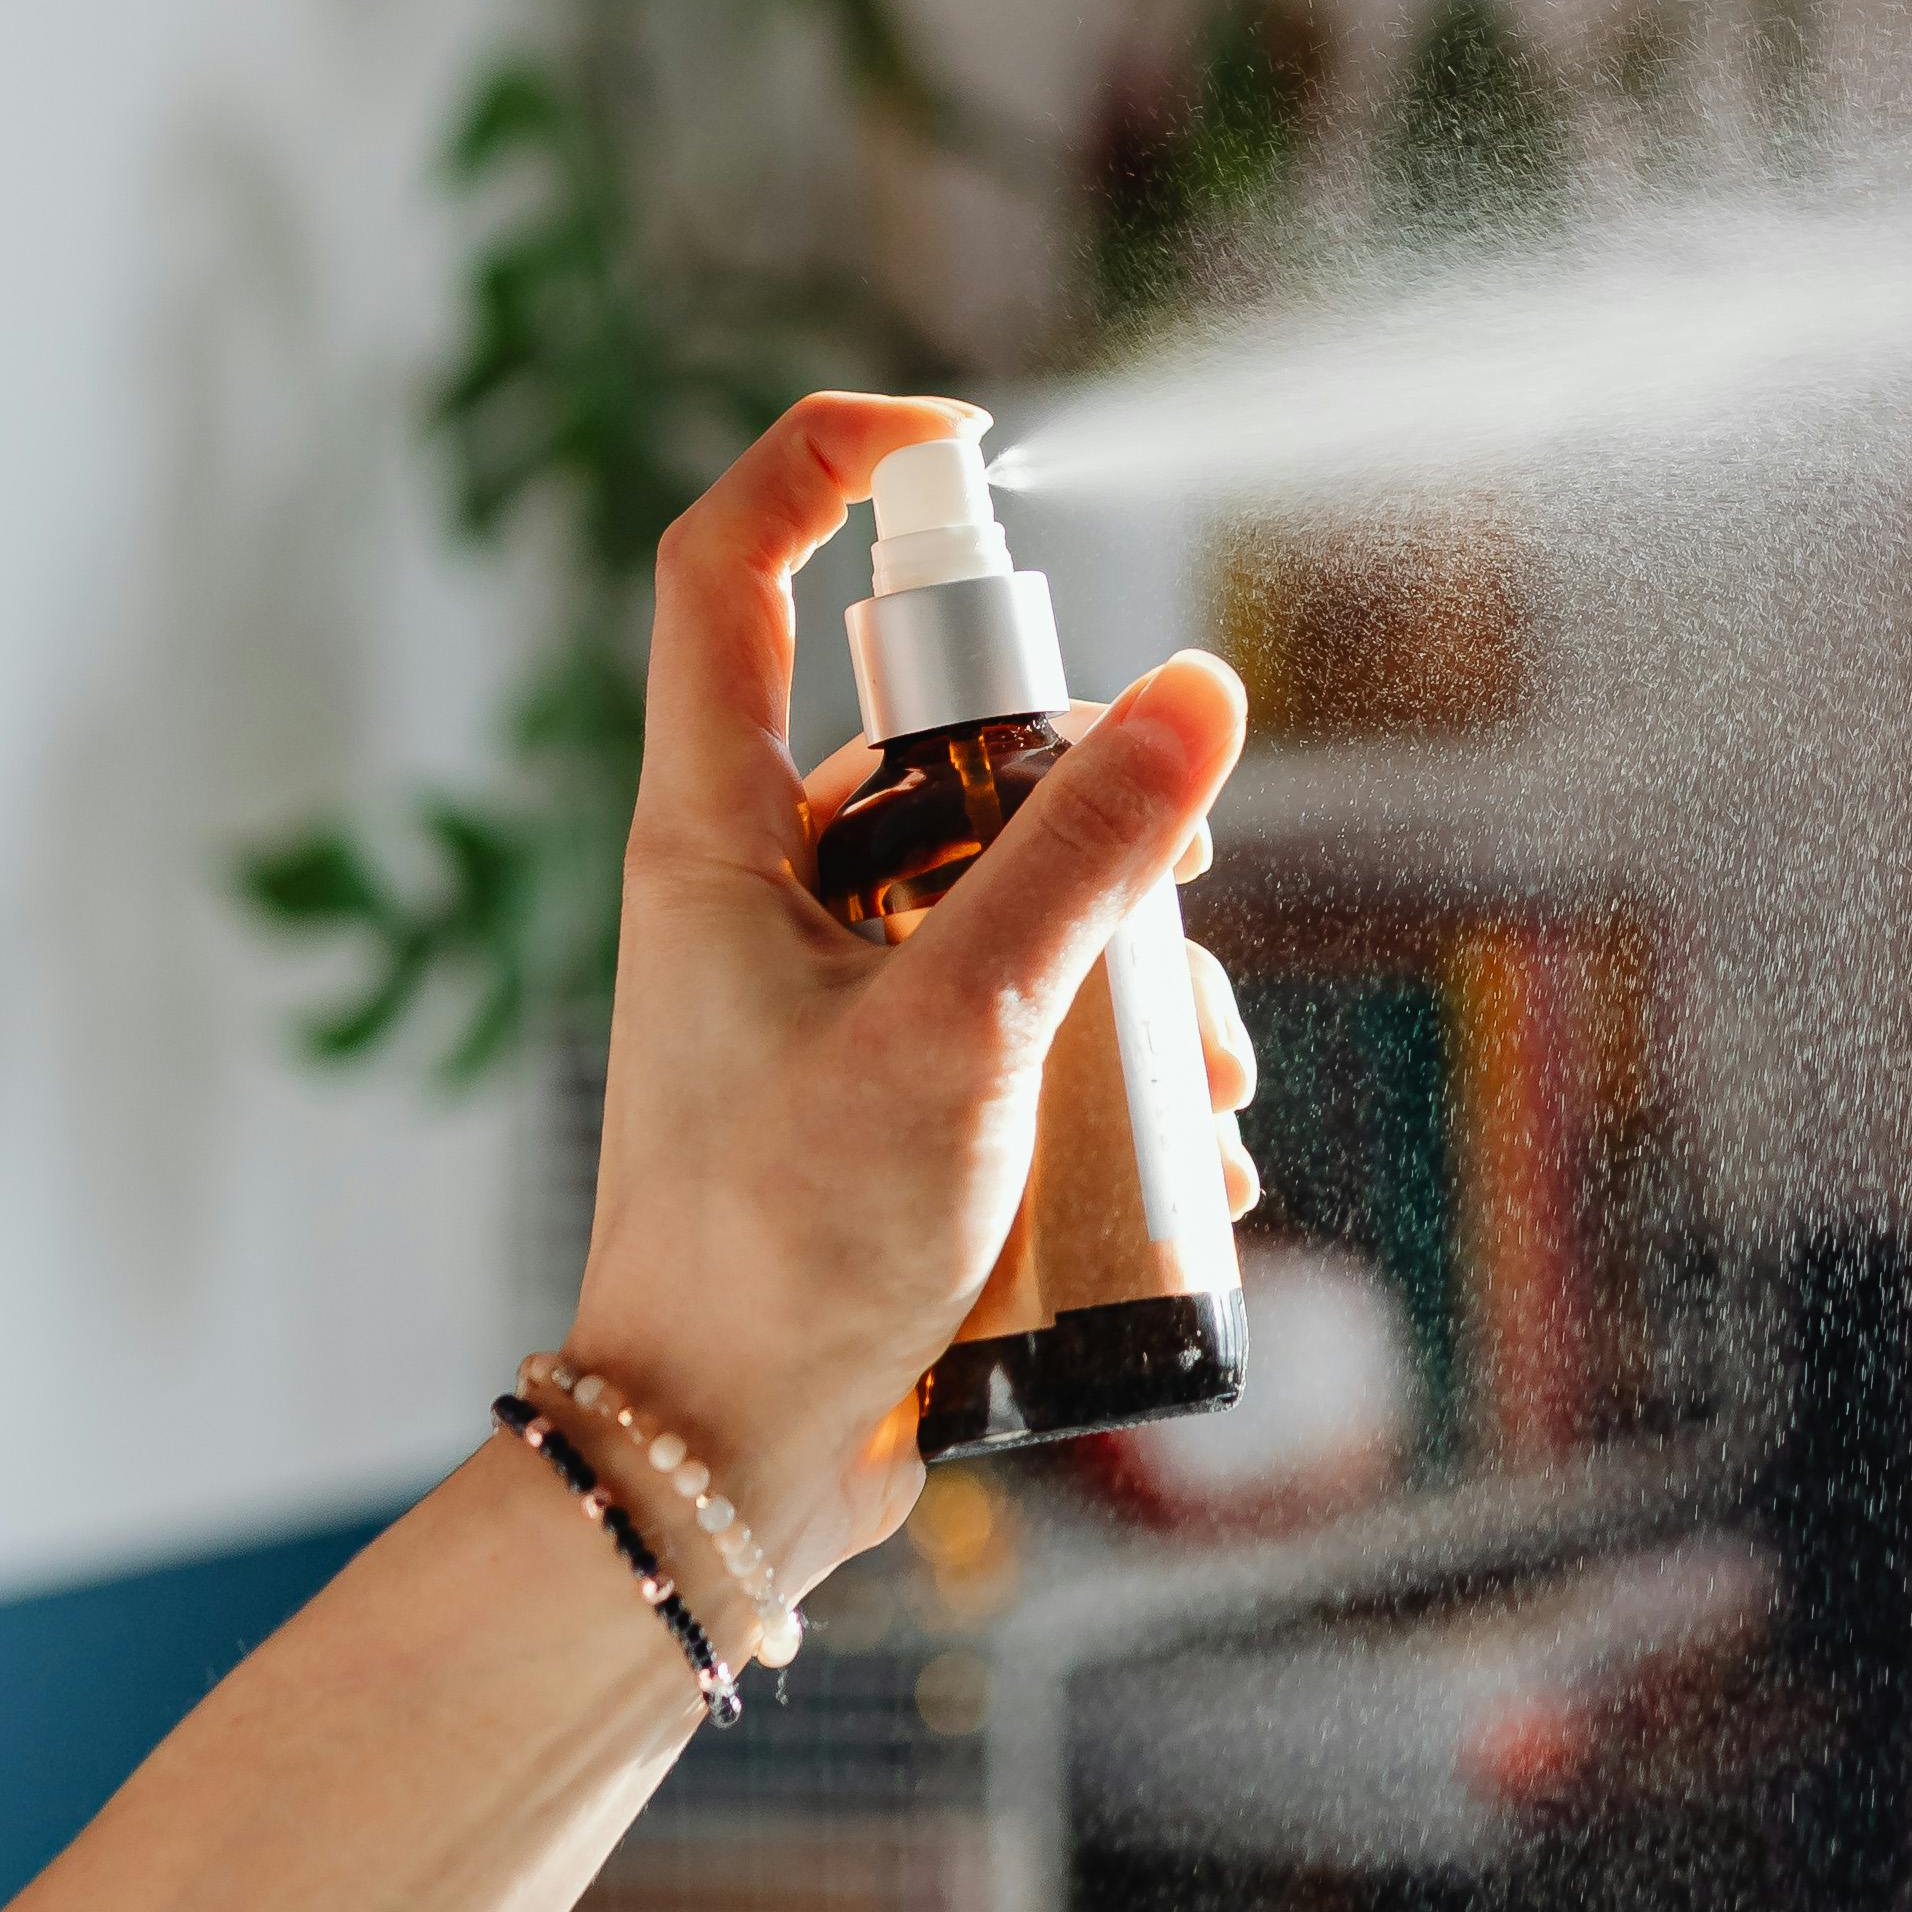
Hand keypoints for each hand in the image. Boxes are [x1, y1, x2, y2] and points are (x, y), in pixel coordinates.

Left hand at [570, 394, 1248, 1596]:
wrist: (719, 1465)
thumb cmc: (784, 1246)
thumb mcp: (961, 1025)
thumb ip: (1082, 855)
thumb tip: (1200, 691)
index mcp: (709, 833)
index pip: (732, 568)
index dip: (828, 463)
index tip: (970, 445)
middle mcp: (758, 889)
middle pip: (943, 745)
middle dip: (1094, 809)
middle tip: (1176, 900)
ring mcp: (824, 991)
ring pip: (1011, 890)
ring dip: (1132, 966)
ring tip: (1201, 1081)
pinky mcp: (887, 1089)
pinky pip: (1023, 1011)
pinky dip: (1115, 1059)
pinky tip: (1190, 1152)